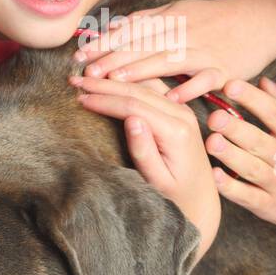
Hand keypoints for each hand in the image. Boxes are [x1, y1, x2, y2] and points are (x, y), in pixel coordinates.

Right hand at [68, 72, 221, 260]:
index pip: (134, 107)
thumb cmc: (177, 195)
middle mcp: (182, 115)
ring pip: (143, 85)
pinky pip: (151, 87)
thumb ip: (145, 151)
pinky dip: (128, 80)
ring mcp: (181, 109)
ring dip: (114, 80)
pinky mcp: (178, 109)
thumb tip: (131, 120)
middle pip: (138, 91)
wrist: (201, 197)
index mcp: (176, 132)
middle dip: (104, 85)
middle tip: (74, 81)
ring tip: (86, 78)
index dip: (105, 101)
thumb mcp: (159, 181)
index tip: (79, 98)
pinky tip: (109, 78)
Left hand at [74, 0, 275, 104]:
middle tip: (87, 73)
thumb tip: (115, 26)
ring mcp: (205, 51)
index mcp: (171, 18)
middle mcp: (185, 32)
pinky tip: (174, 99)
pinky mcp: (225, 68)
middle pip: (144, 45)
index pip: (131, 30)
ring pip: (169, 59)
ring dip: (142, 70)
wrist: (261, 17)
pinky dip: (191, 88)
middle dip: (113, 58)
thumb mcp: (180, 10)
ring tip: (118, 81)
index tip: (80, 55)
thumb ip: (148, 21)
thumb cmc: (216, 18)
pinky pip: (207, 79)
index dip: (105, 43)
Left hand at [201, 76, 275, 244]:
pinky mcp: (272, 207)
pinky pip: (249, 197)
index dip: (252, 99)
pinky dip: (231, 189)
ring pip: (249, 168)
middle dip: (234, 128)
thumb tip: (264, 82)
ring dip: (229, 155)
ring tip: (212, 142)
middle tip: (214, 116)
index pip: (274, 112)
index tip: (230, 86)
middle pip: (257, 140)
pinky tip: (216, 176)